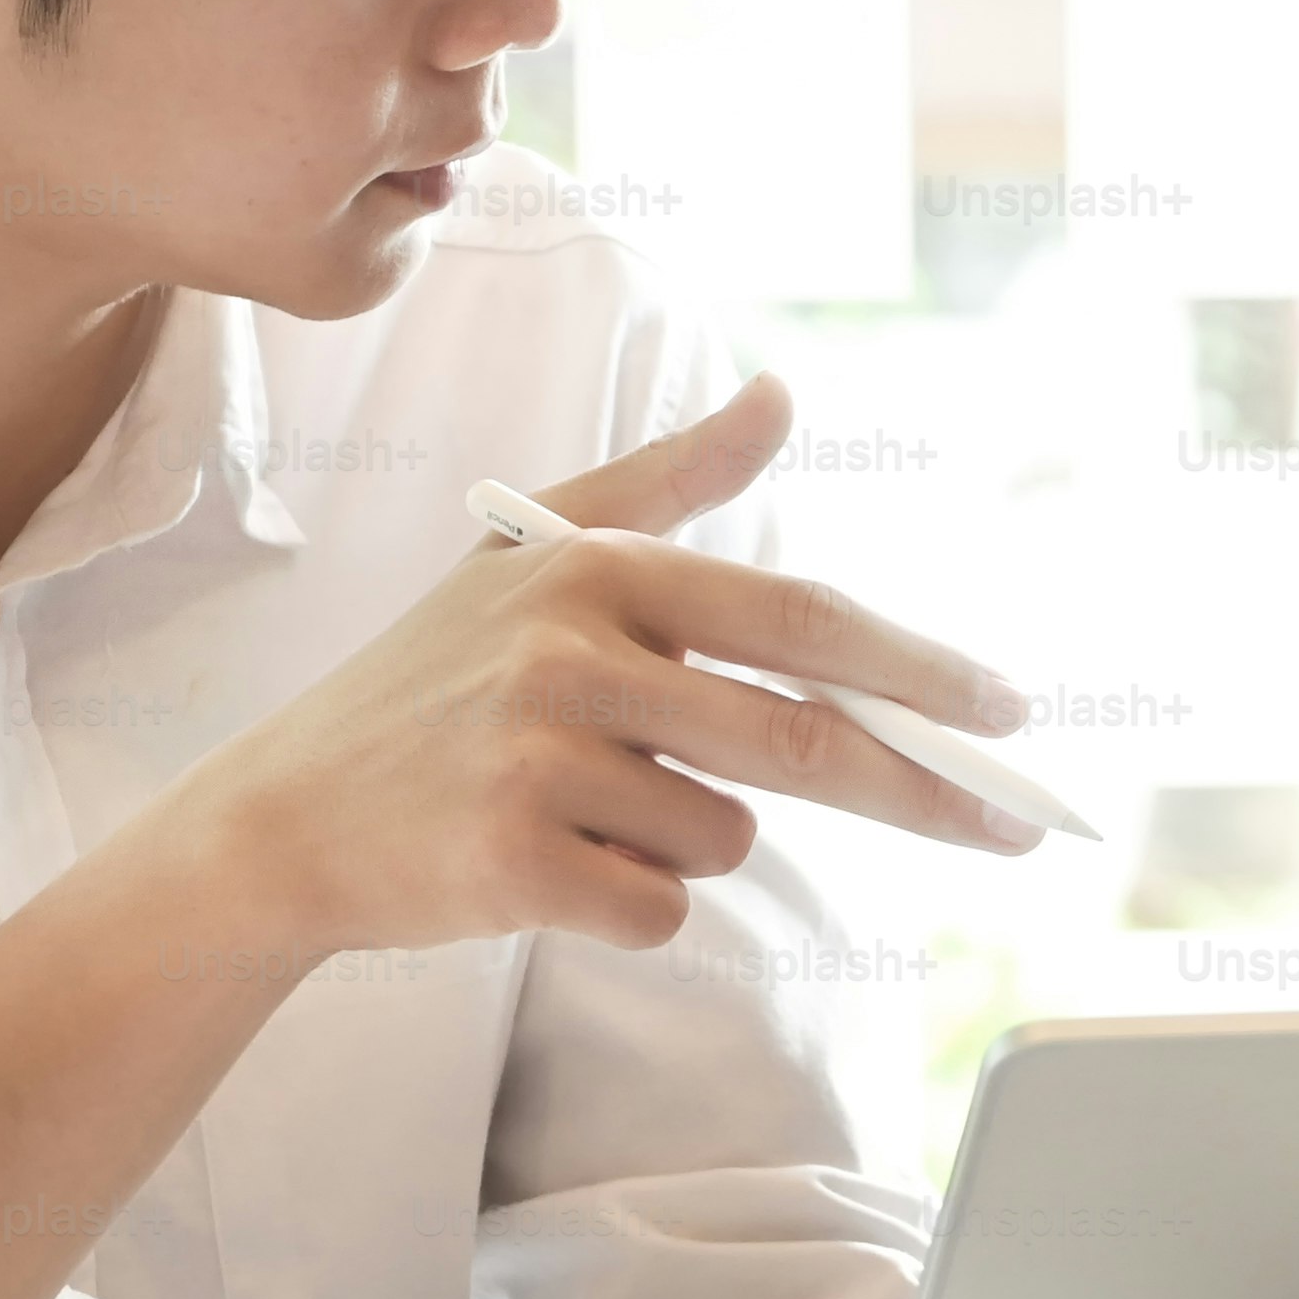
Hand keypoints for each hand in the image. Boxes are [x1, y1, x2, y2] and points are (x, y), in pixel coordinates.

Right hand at [191, 375, 1046, 958]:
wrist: (282, 821)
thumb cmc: (429, 685)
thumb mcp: (533, 555)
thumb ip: (667, 479)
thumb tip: (783, 393)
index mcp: (596, 570)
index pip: (802, 621)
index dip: (923, 668)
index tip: (1014, 710)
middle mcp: (570, 652)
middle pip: (803, 738)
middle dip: (927, 788)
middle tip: (1016, 825)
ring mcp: (538, 758)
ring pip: (726, 834)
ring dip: (691, 841)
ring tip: (586, 812)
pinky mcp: (514, 861)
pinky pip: (661, 906)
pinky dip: (632, 903)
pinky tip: (548, 869)